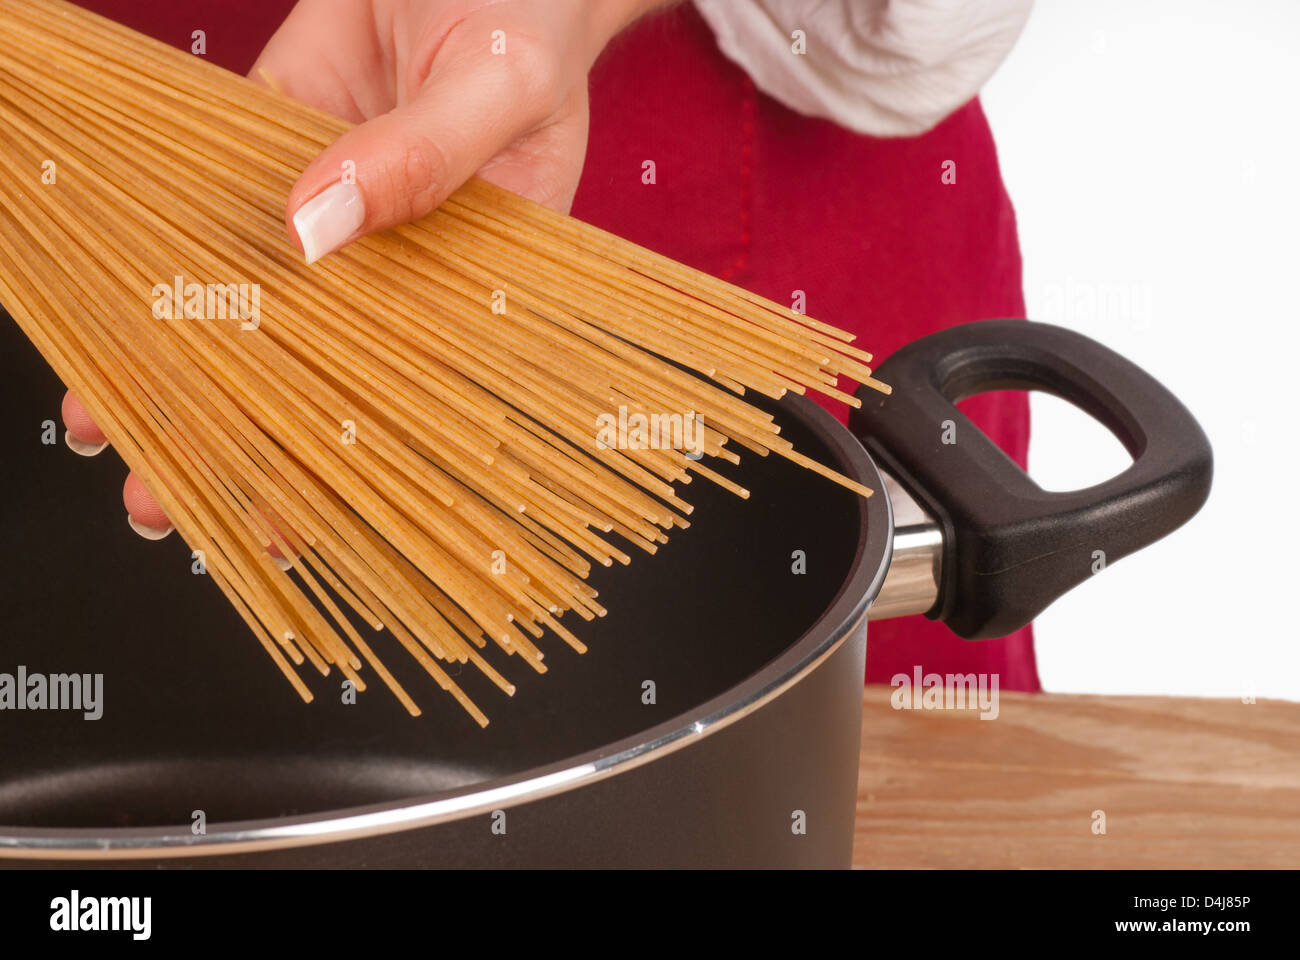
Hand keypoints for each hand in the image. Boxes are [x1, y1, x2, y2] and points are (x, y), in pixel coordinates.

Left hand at [62, 0, 667, 537]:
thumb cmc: (530, 12)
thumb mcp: (498, 82)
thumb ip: (423, 153)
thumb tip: (316, 225)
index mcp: (478, 276)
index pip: (408, 392)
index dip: (346, 463)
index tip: (282, 523)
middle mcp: (396, 256)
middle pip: (311, 366)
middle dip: (234, 434)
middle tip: (165, 498)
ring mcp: (328, 200)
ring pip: (244, 299)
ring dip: (176, 361)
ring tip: (111, 426)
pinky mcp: (270, 139)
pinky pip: (207, 206)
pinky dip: (155, 255)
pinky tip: (109, 304)